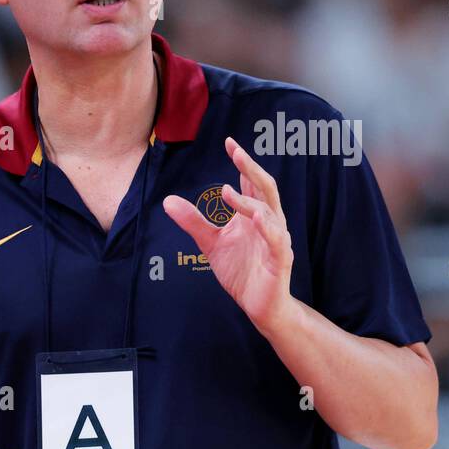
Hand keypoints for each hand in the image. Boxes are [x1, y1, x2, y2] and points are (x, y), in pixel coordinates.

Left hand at [162, 137, 294, 331]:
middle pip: (264, 188)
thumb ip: (193, 221)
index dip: (242, 162)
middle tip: (236, 151)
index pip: (250, 182)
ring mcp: (276, 239)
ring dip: (249, 201)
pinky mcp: (280, 259)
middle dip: (251, 168)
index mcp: (253, 215)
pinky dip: (267, 228)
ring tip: (227, 192)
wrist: (260, 306)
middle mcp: (268, 222)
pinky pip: (276, 240)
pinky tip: (255, 219)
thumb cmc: (242, 271)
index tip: (229, 143)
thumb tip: (167, 201)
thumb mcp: (211, 244)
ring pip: (268, 212)